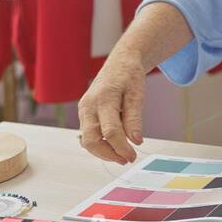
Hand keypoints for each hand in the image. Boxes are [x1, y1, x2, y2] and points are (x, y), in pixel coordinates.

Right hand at [78, 49, 146, 164]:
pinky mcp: (84, 114)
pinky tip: (114, 146)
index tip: (133, 156)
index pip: (110, 131)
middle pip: (91, 140)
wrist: (120, 62)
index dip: (121, 148)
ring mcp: (84, 110)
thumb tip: (136, 141)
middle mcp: (88, 106)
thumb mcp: (137, 94)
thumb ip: (135, 118)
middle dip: (108, 154)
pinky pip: (88, 135)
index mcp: (103, 98)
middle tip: (127, 159)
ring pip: (86, 140)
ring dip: (103, 151)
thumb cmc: (129, 75)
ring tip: (123, 154)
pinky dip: (100, 144)